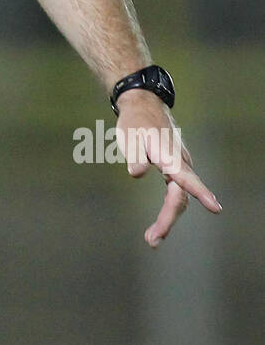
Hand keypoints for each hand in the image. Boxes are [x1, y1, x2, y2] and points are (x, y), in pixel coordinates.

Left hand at [113, 89, 221, 246]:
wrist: (142, 105)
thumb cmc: (135, 122)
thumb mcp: (129, 136)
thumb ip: (134, 156)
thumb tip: (137, 174)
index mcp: (169, 155)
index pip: (186, 177)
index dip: (200, 193)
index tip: (215, 208)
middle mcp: (179, 162)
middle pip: (180, 196)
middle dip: (168, 220)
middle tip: (151, 240)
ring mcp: (178, 165)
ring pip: (179, 196)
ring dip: (168, 218)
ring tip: (152, 237)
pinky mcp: (174, 167)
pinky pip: (177, 192)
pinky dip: (170, 208)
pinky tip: (162, 222)